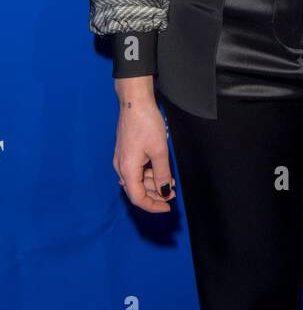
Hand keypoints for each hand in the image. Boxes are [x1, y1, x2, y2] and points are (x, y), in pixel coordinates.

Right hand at [113, 78, 176, 212]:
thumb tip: (164, 192)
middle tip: (174, 194)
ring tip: (171, 181)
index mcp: (127, 170)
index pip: (138, 198)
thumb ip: (162, 174)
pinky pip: (136, 170)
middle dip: (156, 195)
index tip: (168, 207)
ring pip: (137, 180)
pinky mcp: (125, 152)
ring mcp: (122, 159)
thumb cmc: (146, 124)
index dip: (153, 206)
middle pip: (137, 190)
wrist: (134, 102)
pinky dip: (149, 174)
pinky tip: (161, 170)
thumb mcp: (159, 151)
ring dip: (153, 184)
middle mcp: (121, 167)